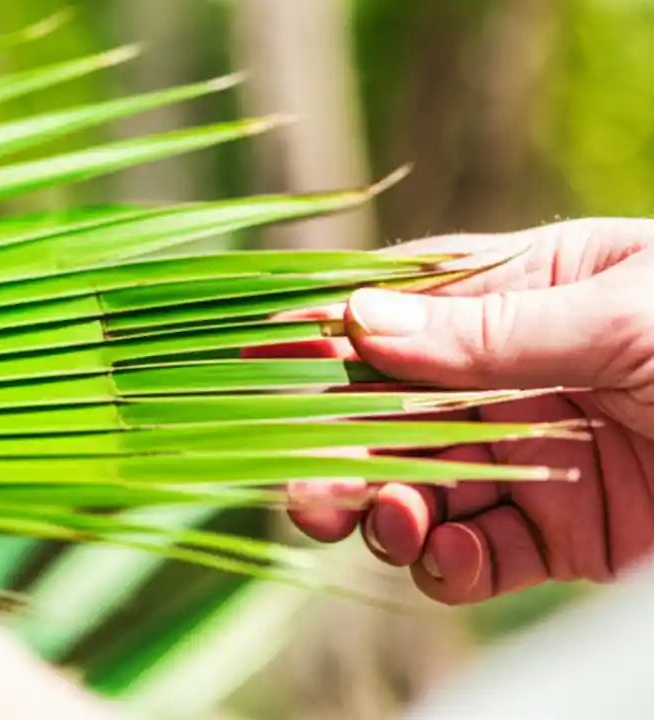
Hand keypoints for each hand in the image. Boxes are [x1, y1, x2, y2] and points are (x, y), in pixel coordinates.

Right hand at [284, 219, 653, 604]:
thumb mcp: (619, 317)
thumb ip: (488, 331)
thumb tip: (357, 318)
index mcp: (523, 296)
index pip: (400, 313)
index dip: (325, 337)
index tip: (258, 359)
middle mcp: (513, 379)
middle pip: (391, 418)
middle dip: (340, 457)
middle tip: (309, 495)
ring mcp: (531, 460)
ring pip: (420, 492)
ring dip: (388, 515)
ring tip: (395, 524)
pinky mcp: (564, 537)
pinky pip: (480, 558)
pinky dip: (449, 565)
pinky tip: (451, 555)